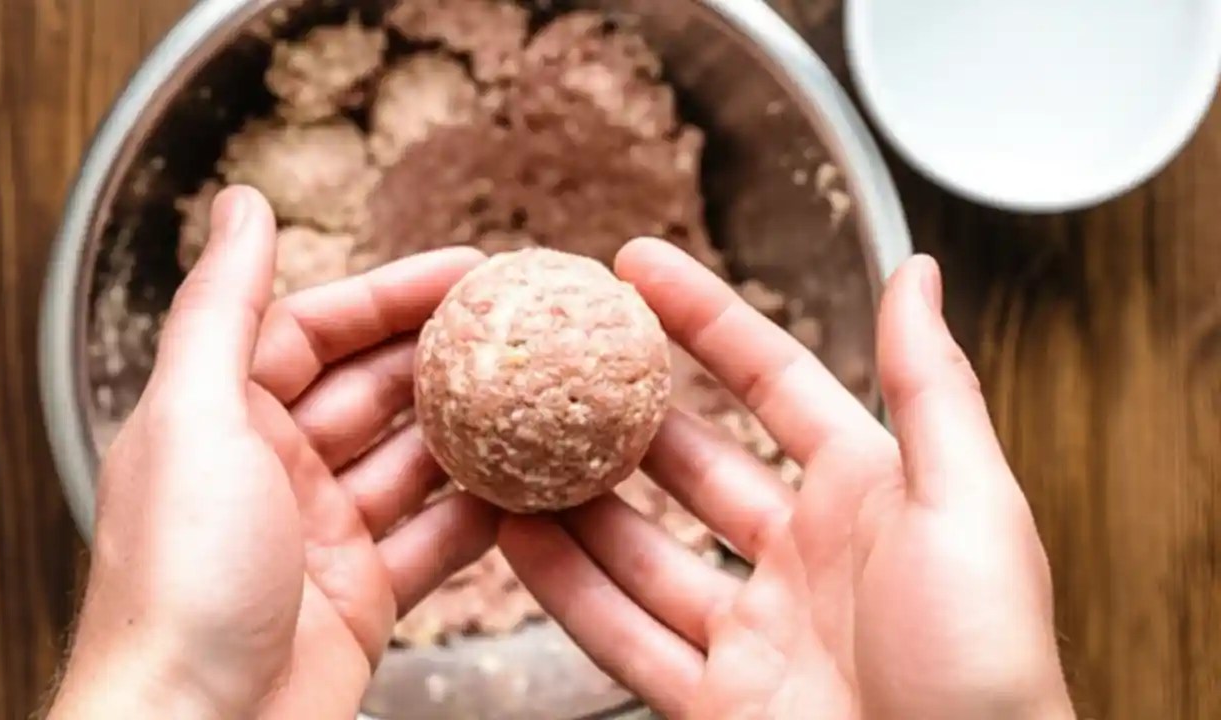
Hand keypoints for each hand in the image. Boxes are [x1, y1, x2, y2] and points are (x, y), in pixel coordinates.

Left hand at [50, 187, 498, 718]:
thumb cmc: (176, 580)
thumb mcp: (194, 418)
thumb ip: (223, 307)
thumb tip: (242, 204)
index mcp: (223, 417)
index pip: (316, 329)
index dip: (393, 294)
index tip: (471, 270)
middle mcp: (275, 468)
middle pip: (375, 389)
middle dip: (446, 356)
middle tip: (527, 326)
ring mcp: (324, 533)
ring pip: (417, 462)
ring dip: (477, 432)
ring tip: (546, 396)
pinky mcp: (365, 594)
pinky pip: (438, 538)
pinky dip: (485, 515)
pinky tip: (534, 486)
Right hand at [499, 239, 1073, 718]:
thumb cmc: (989, 661)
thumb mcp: (969, 502)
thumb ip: (930, 386)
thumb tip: (916, 269)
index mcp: (865, 491)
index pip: (767, 379)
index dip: (703, 318)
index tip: (636, 266)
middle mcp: (802, 553)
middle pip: (689, 462)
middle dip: (622, 413)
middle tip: (553, 363)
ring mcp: (754, 629)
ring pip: (642, 549)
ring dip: (578, 502)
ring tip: (512, 448)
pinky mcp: (716, 700)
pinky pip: (624, 634)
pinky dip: (569, 591)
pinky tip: (518, 542)